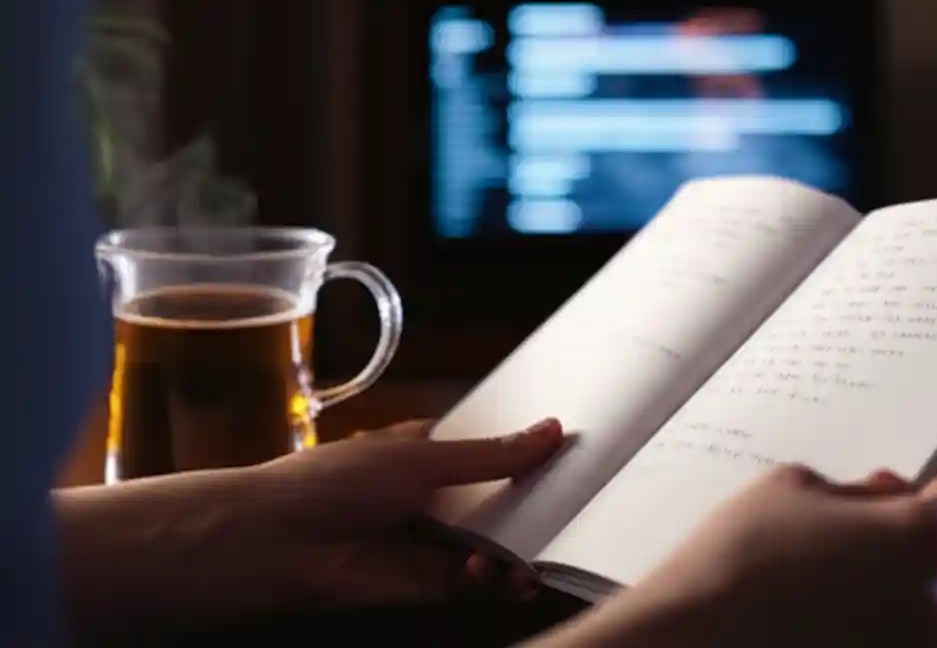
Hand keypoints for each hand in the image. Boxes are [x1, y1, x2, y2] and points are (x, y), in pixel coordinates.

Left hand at [55, 416, 562, 634]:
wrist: (279, 542)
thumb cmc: (337, 482)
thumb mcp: (423, 457)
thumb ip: (491, 454)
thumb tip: (553, 431)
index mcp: (428, 449)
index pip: (491, 448)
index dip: (528, 452)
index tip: (574, 450)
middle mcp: (435, 494)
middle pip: (500, 497)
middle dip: (536, 503)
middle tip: (579, 506)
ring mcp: (433, 538)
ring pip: (496, 540)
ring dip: (521, 546)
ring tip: (540, 553)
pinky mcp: (430, 582)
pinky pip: (477, 578)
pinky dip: (497, 576)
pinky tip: (505, 572)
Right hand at [532, 464, 936, 647]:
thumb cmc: (738, 561)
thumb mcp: (789, 490)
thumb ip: (852, 489)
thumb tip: (887, 495)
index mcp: (925, 543)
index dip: (933, 493)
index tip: (891, 501)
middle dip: (896, 549)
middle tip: (826, 546)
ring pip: (912, 609)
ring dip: (878, 595)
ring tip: (805, 593)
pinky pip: (886, 641)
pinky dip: (859, 632)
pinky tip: (805, 626)